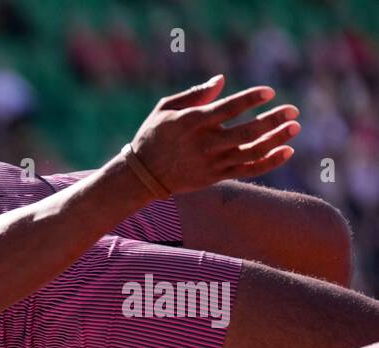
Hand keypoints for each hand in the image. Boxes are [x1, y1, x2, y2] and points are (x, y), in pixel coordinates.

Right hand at [129, 75, 298, 194]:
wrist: (142, 175)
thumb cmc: (153, 135)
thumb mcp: (166, 108)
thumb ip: (195, 94)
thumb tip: (222, 81)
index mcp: (192, 123)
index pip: (228, 109)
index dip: (251, 99)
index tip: (269, 92)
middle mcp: (205, 144)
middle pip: (247, 133)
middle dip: (273, 120)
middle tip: (293, 110)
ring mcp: (212, 162)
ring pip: (252, 152)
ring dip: (277, 139)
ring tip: (295, 127)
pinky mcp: (215, 176)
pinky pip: (248, 170)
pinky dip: (270, 162)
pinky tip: (287, 151)